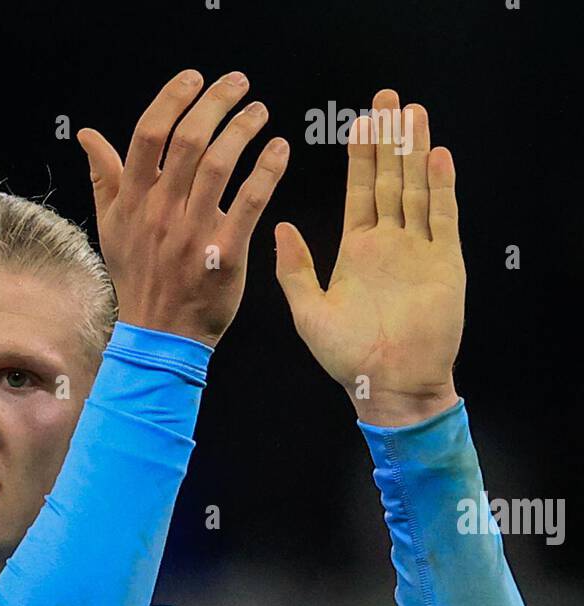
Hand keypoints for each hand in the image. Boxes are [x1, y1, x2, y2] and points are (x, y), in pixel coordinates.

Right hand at [78, 69, 288, 348]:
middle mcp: (161, 214)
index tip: (194, 79)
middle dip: (217, 102)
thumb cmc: (139, 280)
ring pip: (220, 164)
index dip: (173, 98)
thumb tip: (87, 135)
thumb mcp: (112, 230)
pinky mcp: (225, 255)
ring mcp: (193, 235)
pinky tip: (279, 150)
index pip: (150, 135)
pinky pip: (250, 202)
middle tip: (238, 84)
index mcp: (134, 203)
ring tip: (259, 112)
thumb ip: (104, 179)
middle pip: (189, 140)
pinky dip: (268, 170)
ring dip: (244, 128)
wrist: (159, 336)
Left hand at [275, 90, 464, 425]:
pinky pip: (444, 217)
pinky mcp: (444, 263)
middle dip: (388, 140)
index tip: (358, 121)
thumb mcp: (309, 312)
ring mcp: (419, 251)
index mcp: (357, 253)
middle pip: (390, 180)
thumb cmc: (347, 359)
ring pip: (418, 189)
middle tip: (386, 98)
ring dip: (415, 152)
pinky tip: (437, 156)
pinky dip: (441, 186)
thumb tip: (280, 227)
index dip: (360, 157)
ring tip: (412, 113)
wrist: (390, 387)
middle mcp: (389, 245)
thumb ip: (295, 269)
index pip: (359, 192)